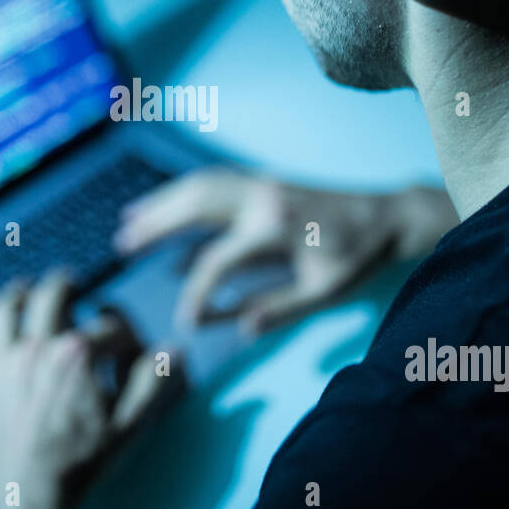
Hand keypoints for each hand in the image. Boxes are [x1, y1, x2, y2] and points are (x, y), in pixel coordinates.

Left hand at [0, 269, 172, 508]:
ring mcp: (0, 364)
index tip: (125, 345)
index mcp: (75, 355)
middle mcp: (34, 349)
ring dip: (16, 294)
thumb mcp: (128, 427)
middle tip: (70, 281)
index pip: (108, 326)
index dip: (123, 333)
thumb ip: (153, 385)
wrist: (24, 496)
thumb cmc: (77, 463)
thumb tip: (173, 351)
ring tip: (24, 289)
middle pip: (49, 295)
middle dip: (64, 283)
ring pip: (2, 310)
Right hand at [114, 168, 457, 333]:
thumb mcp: (326, 293)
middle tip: (121, 245)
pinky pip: (213, 180)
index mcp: (276, 228)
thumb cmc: (359, 258)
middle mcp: (262, 198)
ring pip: (199, 185)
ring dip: (162, 201)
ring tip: (128, 222)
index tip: (187, 322)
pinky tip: (164, 204)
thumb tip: (237, 327)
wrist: (388, 216)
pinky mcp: (264, 181)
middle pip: (195, 204)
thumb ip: (280, 309)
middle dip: (156, 223)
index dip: (197, 295)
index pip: (218, 262)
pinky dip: (183, 191)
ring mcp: (262, 184)